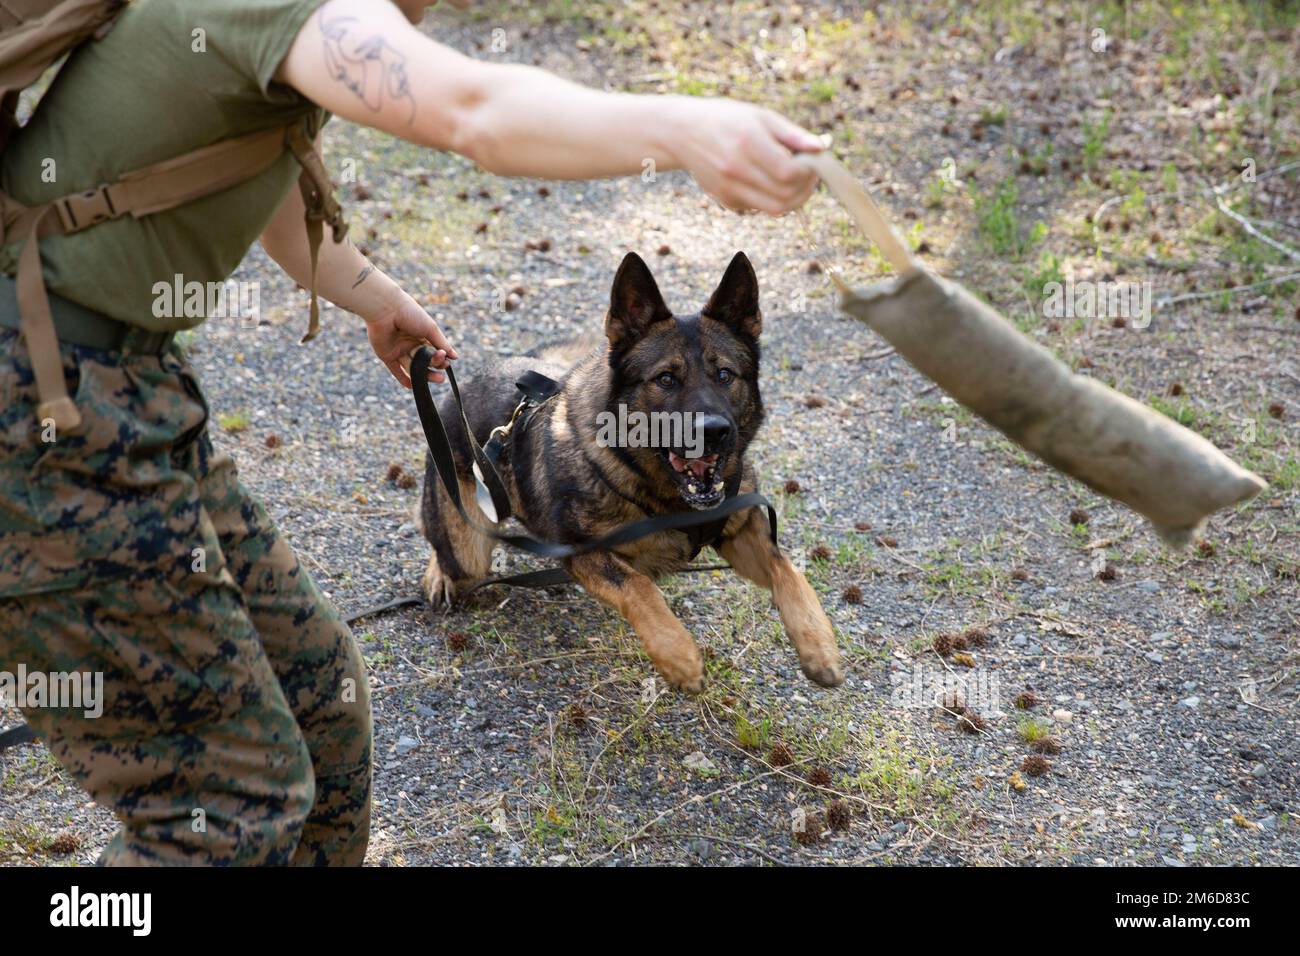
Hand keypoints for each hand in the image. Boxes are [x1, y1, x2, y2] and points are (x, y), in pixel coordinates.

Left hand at [364, 291, 458, 387]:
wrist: (386, 309)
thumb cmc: (410, 314)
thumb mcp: (430, 328)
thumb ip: (442, 343)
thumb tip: (455, 357)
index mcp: (421, 335)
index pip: (434, 351)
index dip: (440, 357)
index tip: (446, 360)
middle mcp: (410, 343)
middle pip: (425, 360)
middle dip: (435, 366)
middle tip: (442, 369)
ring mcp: (399, 350)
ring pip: (413, 367)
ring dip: (425, 375)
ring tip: (438, 379)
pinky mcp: (387, 356)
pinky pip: (396, 370)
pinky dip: (404, 379)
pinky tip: (414, 386)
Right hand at [670, 98, 822, 214]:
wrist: (683, 133)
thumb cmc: (727, 119)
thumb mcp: (761, 117)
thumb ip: (792, 135)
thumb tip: (822, 147)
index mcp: (748, 143)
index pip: (789, 172)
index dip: (809, 172)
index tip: (813, 162)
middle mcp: (736, 169)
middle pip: (785, 195)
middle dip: (806, 188)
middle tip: (809, 174)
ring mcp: (729, 188)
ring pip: (775, 208)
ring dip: (794, 199)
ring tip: (796, 181)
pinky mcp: (725, 199)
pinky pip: (760, 207)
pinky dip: (773, 198)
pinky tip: (769, 181)